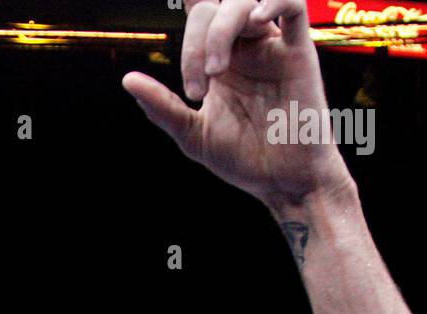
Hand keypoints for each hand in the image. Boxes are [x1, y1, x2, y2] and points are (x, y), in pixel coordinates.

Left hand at [121, 1, 352, 208]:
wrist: (282, 183)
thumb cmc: (245, 161)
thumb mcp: (193, 136)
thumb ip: (162, 107)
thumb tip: (128, 79)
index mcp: (220, 61)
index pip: (199, 14)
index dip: (188, 9)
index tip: (182, 61)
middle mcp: (245, 48)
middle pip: (213, 8)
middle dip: (194, 43)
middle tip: (196, 90)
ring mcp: (271, 47)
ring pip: (243, 2)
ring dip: (219, 32)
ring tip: (214, 74)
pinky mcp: (299, 52)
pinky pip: (293, 4)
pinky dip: (274, 0)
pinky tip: (256, 21)